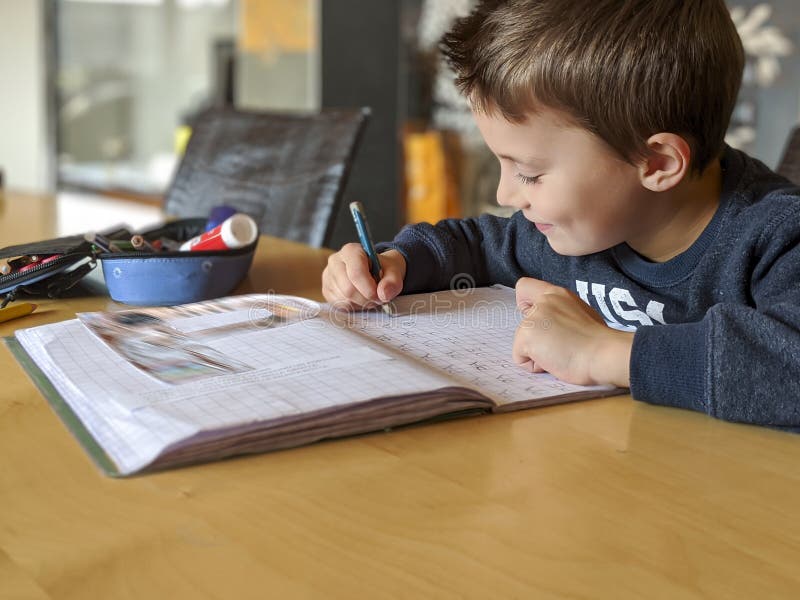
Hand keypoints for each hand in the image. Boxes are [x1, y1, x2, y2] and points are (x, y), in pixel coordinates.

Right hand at [322, 245, 406, 310]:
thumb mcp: (394, 271)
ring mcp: (328, 276)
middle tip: (377, 297)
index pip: (356, 273)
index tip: (380, 295)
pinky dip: (354, 306)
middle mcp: (335, 261)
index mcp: (350, 251)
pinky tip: (360, 298)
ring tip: (370, 296)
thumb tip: (383, 293)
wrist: (376, 271)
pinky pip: (340, 305)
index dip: (370, 289)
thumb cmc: (383, 269)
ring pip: (345, 299)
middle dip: (367, 298)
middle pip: (348, 289)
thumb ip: (392, 281)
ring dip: (362, 303)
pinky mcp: (327, 290)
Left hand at [512, 277, 631, 386]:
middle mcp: (543, 302)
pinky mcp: (526, 335)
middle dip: (535, 338)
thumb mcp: (581, 315)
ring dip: (538, 353)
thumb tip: (554, 326)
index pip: (525, 287)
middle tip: (559, 345)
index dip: (525, 304)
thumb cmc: (599, 343)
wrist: (603, 354)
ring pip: (522, 342)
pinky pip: (520, 358)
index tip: (537, 318)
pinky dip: (535, 366)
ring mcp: (533, 318)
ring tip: (562, 354)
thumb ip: (561, 314)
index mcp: (557, 295)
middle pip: (522, 323)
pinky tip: (555, 361)